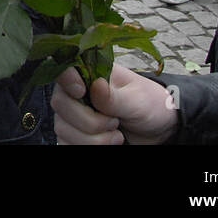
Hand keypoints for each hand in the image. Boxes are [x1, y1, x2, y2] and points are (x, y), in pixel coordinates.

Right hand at [52, 64, 177, 144]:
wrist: (158, 130)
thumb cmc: (149, 105)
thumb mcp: (137, 100)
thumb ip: (115, 97)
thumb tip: (96, 85)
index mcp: (89, 74)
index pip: (63, 70)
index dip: (67, 81)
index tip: (81, 92)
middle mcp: (75, 93)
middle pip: (60, 104)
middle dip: (90, 121)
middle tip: (115, 122)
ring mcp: (72, 115)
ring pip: (62, 128)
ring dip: (92, 139)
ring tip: (117, 135)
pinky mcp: (74, 135)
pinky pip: (66, 143)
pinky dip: (87, 147)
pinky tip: (107, 144)